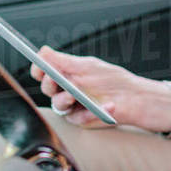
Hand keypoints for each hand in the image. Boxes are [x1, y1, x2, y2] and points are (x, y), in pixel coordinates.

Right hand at [30, 48, 168, 131]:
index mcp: (66, 74)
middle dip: (50, 83)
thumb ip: (64, 61)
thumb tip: (43, 51)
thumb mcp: (88, 67)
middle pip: (47, 88)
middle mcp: (65, 89)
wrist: (132, 98)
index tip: (40, 67)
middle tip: (56, 79)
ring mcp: (71, 105)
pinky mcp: (80, 119)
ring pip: (57, 104)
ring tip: (75, 95)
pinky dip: (90, 112)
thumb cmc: (111, 79)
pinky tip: (105, 106)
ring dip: (65, 99)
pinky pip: (76, 117)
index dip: (39, 69)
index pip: (44, 72)